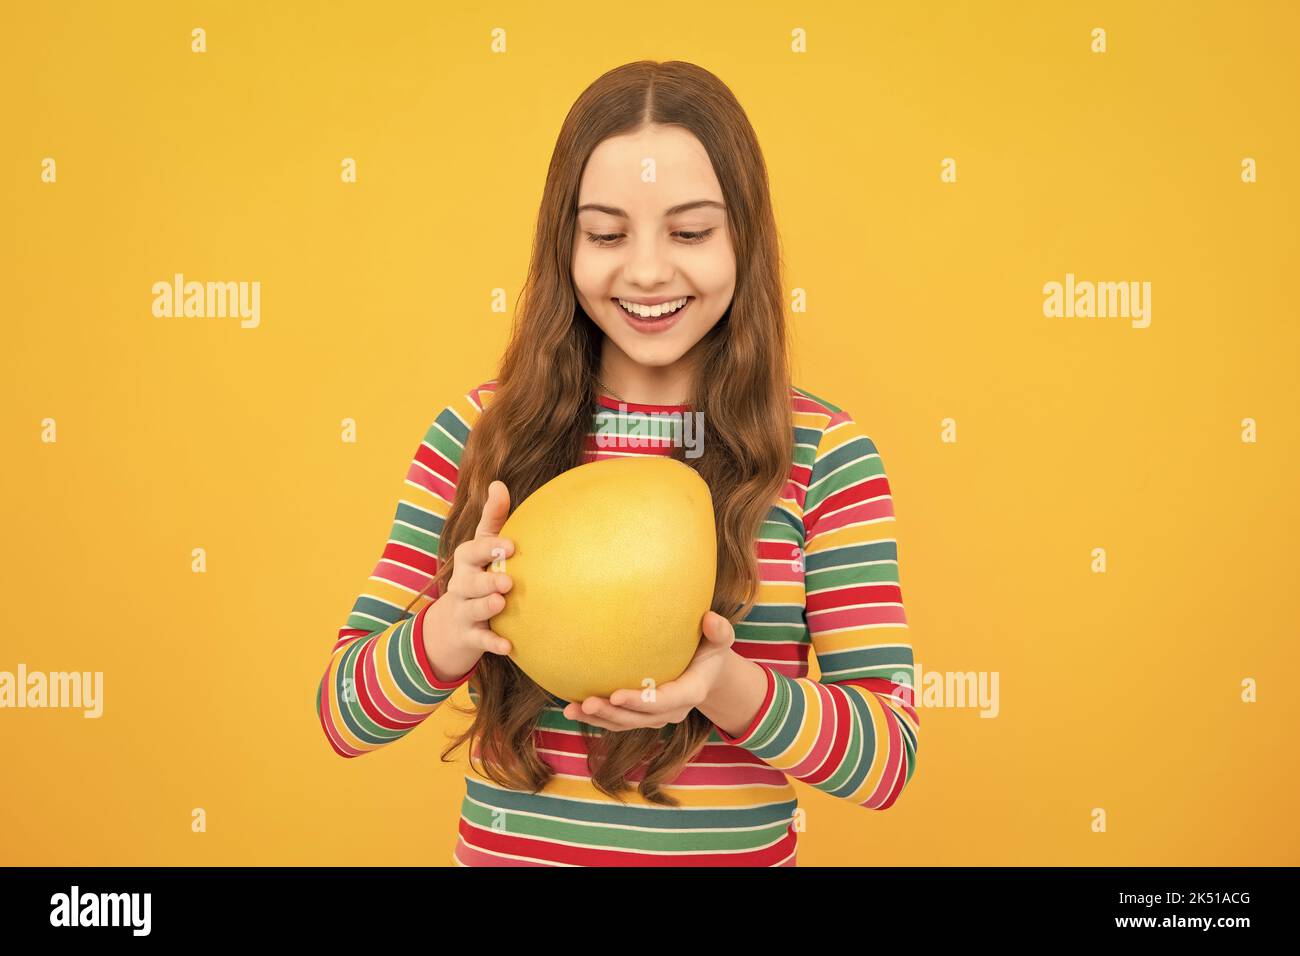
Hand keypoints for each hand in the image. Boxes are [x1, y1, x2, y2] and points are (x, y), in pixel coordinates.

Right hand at [421, 479, 515, 682]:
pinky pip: (479, 640)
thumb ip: (493, 519)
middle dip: (486, 580)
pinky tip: (509, 647)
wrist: (451, 626)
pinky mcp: (468, 635)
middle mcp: (462, 585)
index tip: (510, 546)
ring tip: (501, 603)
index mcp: (467, 562)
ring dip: (486, 607)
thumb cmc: (477, 575)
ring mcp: (463, 611)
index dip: (489, 548)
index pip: (473, 551)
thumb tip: (498, 483)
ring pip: (472, 609)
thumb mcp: (482, 548)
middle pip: (469, 582)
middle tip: (507, 581)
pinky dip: (492, 643)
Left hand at [562, 611, 736, 730]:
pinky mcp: (641, 715)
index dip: (641, 702)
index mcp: (691, 692)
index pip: (665, 701)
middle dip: (613, 713)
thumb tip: (708, 617)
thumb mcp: (720, 640)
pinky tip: (571, 708)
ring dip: (598, 719)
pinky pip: (618, 721)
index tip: (617, 695)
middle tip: (587, 702)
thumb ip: (719, 631)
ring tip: (571, 709)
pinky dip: (596, 718)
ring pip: (625, 723)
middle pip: (640, 718)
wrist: (708, 672)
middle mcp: (673, 710)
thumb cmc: (710, 650)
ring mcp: (655, 716)